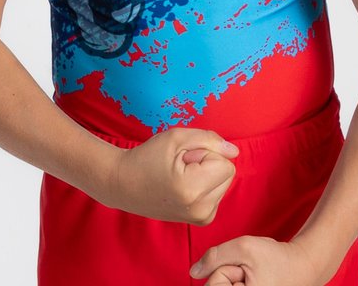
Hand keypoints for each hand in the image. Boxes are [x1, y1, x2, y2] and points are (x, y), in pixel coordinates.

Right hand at [97, 127, 237, 223]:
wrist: (123, 184)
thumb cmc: (146, 158)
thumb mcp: (177, 138)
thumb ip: (210, 140)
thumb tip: (233, 152)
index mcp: (193, 191)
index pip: (226, 164)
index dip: (205, 153)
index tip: (183, 158)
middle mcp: (200, 210)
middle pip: (228, 174)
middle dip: (208, 164)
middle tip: (180, 166)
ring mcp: (201, 218)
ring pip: (224, 183)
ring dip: (206, 175)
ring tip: (179, 176)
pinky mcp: (201, 220)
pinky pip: (217, 193)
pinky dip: (204, 185)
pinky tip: (183, 186)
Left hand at [191, 236, 331, 284]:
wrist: (304, 265)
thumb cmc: (278, 258)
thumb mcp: (245, 247)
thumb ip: (215, 256)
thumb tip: (194, 271)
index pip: (213, 285)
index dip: (226, 268)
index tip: (246, 268)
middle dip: (230, 274)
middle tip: (252, 271)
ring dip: (235, 279)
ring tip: (255, 275)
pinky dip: (239, 283)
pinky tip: (256, 281)